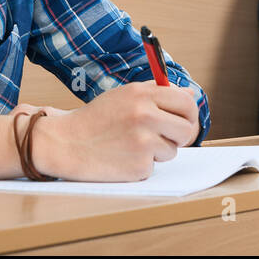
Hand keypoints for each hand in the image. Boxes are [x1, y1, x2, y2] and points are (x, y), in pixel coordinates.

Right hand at [31, 82, 199, 181]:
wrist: (66, 143)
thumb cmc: (97, 119)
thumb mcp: (124, 96)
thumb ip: (158, 92)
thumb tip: (192, 94)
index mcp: (142, 94)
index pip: (186, 102)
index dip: (189, 113)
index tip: (184, 119)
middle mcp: (144, 116)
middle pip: (187, 129)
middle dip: (180, 135)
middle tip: (165, 137)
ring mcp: (142, 142)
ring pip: (172, 150)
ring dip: (158, 151)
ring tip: (132, 145)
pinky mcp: (139, 166)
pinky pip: (154, 166)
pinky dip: (142, 164)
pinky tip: (122, 157)